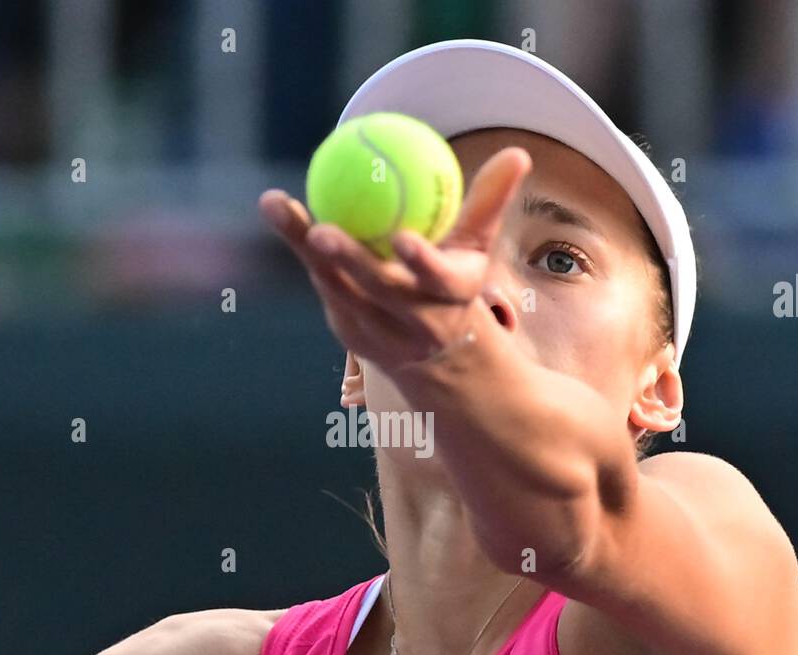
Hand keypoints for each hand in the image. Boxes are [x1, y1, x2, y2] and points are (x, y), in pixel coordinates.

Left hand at [258, 146, 532, 373]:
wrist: (438, 357)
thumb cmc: (455, 282)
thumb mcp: (476, 248)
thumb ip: (489, 202)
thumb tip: (518, 154)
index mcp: (451, 299)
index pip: (437, 280)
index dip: (421, 262)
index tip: (403, 237)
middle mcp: (415, 323)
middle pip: (378, 290)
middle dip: (349, 262)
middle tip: (321, 228)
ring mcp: (378, 333)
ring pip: (338, 288)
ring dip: (307, 249)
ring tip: (279, 206)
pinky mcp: (349, 334)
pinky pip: (325, 285)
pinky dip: (304, 252)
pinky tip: (282, 213)